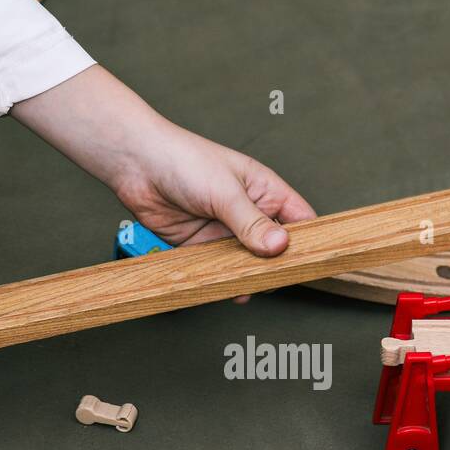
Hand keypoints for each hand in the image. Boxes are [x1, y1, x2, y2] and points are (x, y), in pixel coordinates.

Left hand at [12, 66, 315, 257]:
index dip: (308, 241)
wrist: (136, 165)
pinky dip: (224, 280)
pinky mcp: (202, 246)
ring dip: (249, 276)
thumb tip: (280, 246)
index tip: (312, 262)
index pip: (300, 220)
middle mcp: (249, 212)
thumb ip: (252, 223)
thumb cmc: (184, 161)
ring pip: (247, 262)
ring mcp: (226, 230)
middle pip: (275, 248)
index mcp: (265, 190)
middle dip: (276, 265)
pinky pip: (219, 269)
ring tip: (250, 287)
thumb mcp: (225, 192)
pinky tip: (227, 289)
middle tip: (276, 281)